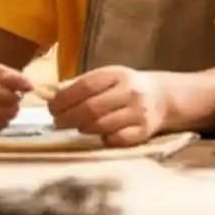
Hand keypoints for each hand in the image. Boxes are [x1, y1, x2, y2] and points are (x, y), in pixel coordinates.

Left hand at [48, 66, 165, 146]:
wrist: (163, 96)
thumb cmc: (126, 87)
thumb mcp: (108, 77)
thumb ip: (82, 84)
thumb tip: (52, 95)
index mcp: (117, 74)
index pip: (85, 86)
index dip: (64, 99)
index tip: (51, 108)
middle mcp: (129, 92)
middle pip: (90, 108)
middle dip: (67, 118)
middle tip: (57, 123)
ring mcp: (138, 112)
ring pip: (101, 126)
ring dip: (83, 128)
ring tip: (77, 127)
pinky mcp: (144, 131)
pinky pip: (116, 139)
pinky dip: (104, 139)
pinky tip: (100, 135)